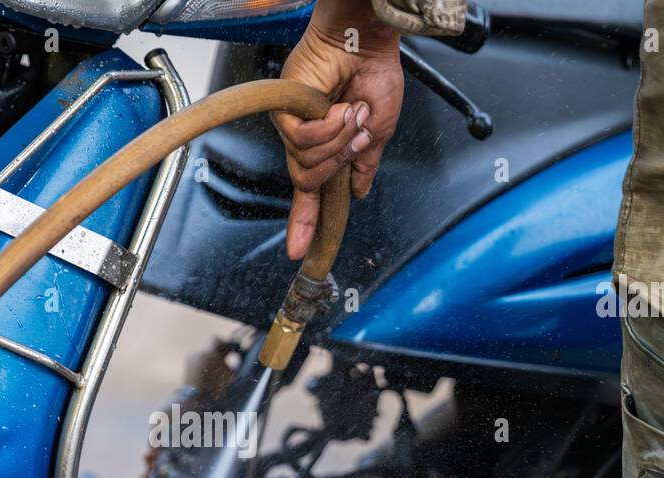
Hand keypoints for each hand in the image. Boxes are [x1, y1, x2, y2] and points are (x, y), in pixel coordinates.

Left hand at [272, 0, 403, 258]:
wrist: (367, 40)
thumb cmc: (375, 73)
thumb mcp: (379, 130)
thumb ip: (365, 163)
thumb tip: (360, 192)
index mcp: (327, 148)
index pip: (310, 194)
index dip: (304, 223)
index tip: (298, 252)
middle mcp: (306, 140)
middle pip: (310, 181)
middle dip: (338, 163)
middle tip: (356, 134)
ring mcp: (293, 126)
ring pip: (306, 163)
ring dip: (336, 141)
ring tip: (350, 112)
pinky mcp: (285, 109)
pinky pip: (300, 141)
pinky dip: (327, 128)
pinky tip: (339, 108)